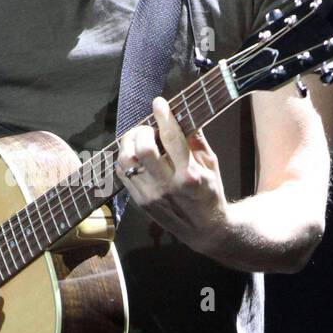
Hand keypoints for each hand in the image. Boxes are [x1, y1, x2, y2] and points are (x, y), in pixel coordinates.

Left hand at [115, 96, 230, 254]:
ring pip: (126, 160)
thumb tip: (183, 113)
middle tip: (149, 127)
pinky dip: (125, 158)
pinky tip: (135, 154)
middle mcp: (168, 185)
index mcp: (190, 175)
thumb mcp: (211, 164)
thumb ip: (197, 139)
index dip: (163, 116)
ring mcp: (150, 195)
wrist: (204, 229)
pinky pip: (121, 173)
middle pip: (143, 149)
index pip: (172, 139)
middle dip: (143, 130)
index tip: (159, 103)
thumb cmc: (209, 193)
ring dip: (129, 142)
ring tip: (139, 138)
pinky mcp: (139, 201)